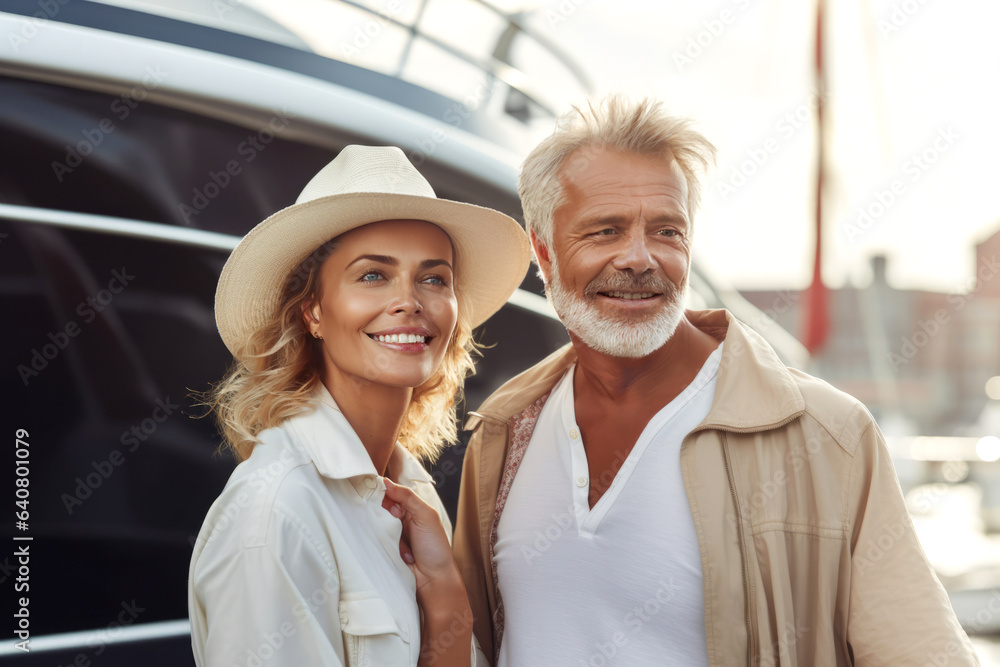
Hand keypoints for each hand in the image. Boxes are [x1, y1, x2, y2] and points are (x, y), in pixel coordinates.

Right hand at [381, 478, 459, 592]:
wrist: (432, 579)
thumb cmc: (435, 547)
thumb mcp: (426, 516)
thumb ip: (407, 497)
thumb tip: (387, 482)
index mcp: (412, 508)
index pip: (392, 493)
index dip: (383, 492)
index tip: (377, 492)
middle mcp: (399, 519)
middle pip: (380, 507)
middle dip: (385, 513)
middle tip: (396, 519)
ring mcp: (390, 534)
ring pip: (375, 523)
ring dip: (386, 532)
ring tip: (405, 544)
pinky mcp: (383, 548)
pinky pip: (373, 540)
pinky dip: (382, 544)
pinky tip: (400, 553)